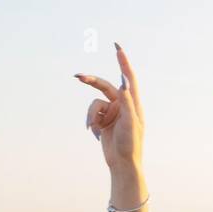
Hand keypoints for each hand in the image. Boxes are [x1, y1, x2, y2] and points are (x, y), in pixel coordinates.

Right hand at [76, 43, 143, 169]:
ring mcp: (112, 113)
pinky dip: (90, 122)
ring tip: (94, 128)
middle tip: (78, 77)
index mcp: (133, 104)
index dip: (123, 62)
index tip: (117, 47)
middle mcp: (123, 106)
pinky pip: (91, 114)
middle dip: (92, 82)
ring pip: (94, 103)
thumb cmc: (130, 144)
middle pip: (104, 86)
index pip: (128, 79)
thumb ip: (126, 101)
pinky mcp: (103, 121)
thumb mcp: (130, 122)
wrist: (121, 164)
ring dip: (92, 115)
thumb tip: (124, 81)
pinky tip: (95, 133)